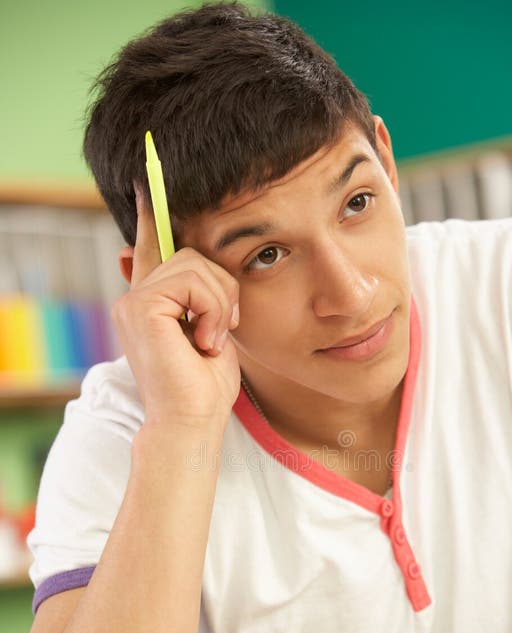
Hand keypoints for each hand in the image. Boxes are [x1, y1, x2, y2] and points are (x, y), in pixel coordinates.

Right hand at [110, 186, 239, 428]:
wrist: (193, 421)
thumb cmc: (205, 386)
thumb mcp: (212, 329)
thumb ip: (202, 294)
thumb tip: (197, 264)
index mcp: (152, 300)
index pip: (150, 244)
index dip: (151, 212)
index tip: (148, 177)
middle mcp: (136, 296)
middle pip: (191, 252)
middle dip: (222, 288)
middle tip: (223, 329)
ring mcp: (134, 300)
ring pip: (196, 264)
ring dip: (221, 303)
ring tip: (213, 339)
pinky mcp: (141, 306)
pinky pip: (194, 281)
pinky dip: (212, 310)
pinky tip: (205, 341)